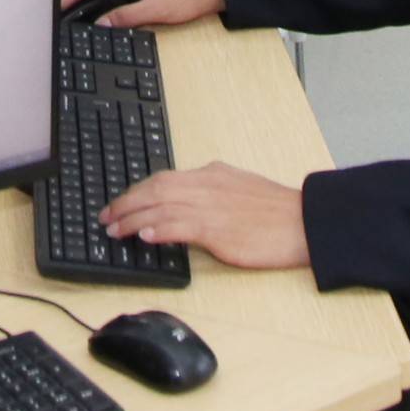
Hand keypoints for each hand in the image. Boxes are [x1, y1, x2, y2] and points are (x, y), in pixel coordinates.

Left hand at [100, 162, 309, 269]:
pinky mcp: (218, 230)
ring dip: (132, 219)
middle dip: (126, 203)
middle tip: (106, 217)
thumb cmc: (276, 211)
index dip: (137, 191)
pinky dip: (158, 229)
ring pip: (160, 207)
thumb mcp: (239, 188)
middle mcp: (206, 185)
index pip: (163, 179)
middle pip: (154, 189)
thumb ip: (212, 191)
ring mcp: (211, 206)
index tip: (120, 203)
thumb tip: (186, 202)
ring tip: (114, 230)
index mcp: (211, 174)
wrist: (303, 222)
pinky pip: (179, 226)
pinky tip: (144, 236)